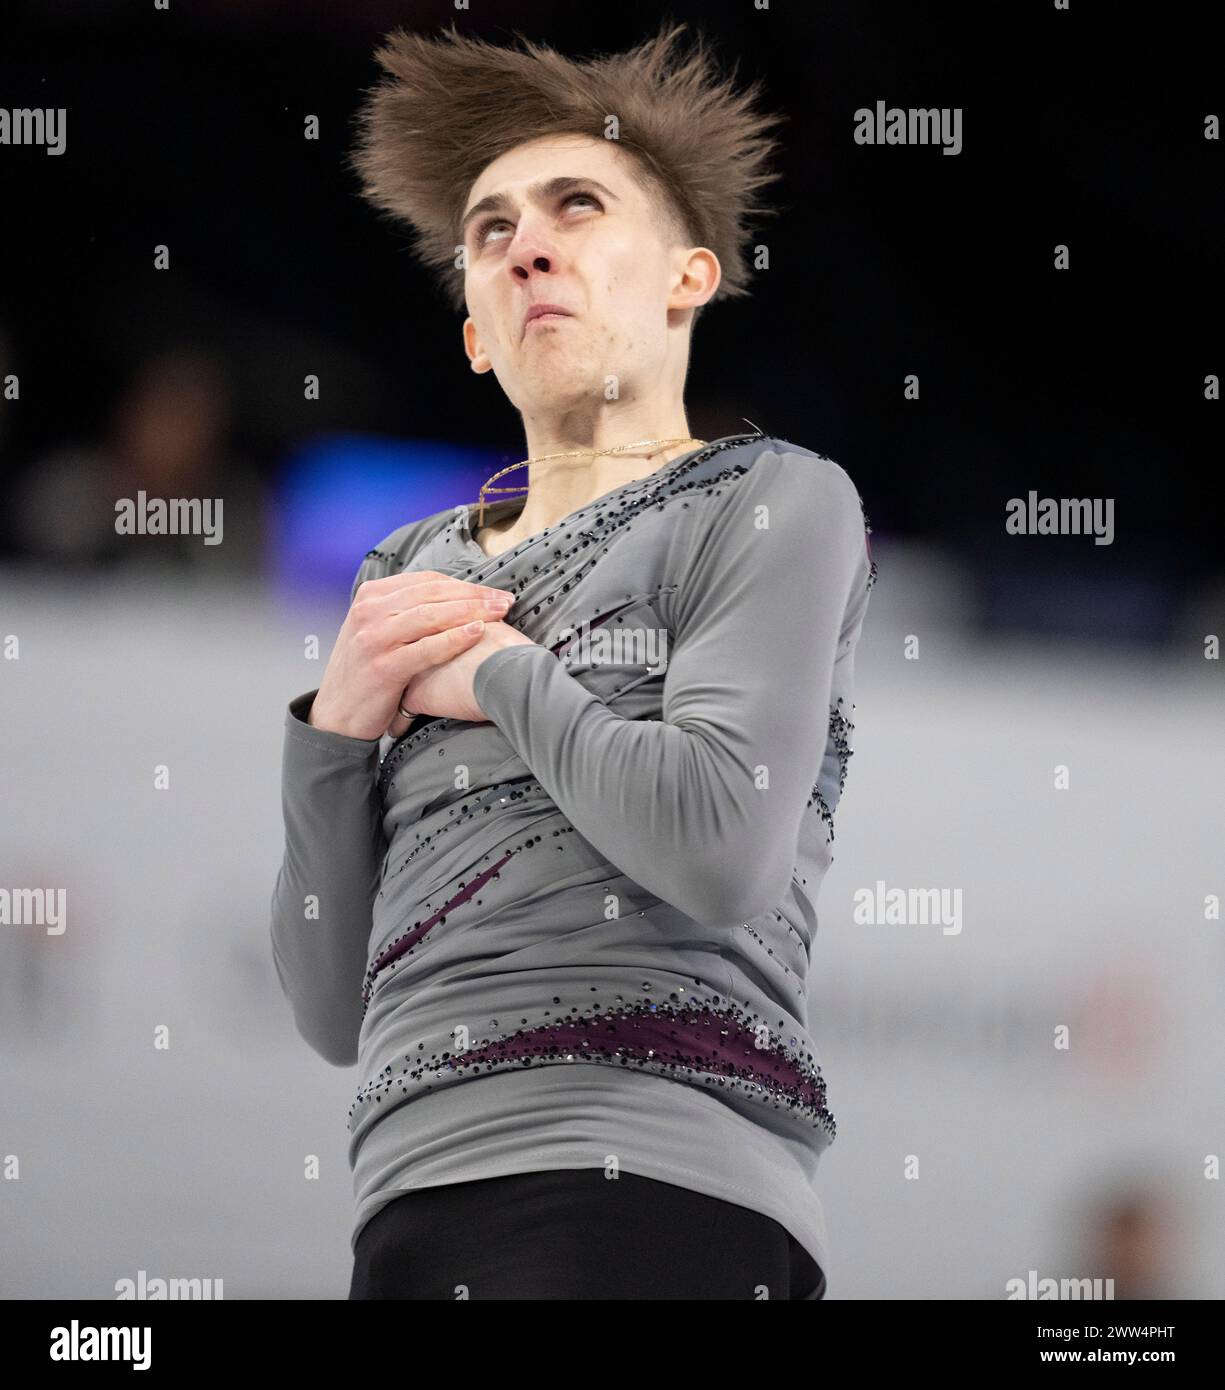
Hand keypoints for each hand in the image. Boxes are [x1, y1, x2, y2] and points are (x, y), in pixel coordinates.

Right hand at [307, 570, 514, 739]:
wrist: (336, 717)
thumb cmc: (364, 674)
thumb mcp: (375, 630)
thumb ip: (403, 611)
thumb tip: (451, 598)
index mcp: (370, 597)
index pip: (426, 581)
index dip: (464, 584)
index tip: (492, 592)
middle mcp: (369, 612)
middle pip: (433, 594)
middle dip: (474, 595)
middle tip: (504, 600)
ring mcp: (374, 638)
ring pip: (431, 616)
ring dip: (471, 612)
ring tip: (499, 613)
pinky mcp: (383, 667)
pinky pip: (427, 648)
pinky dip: (455, 638)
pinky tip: (478, 633)